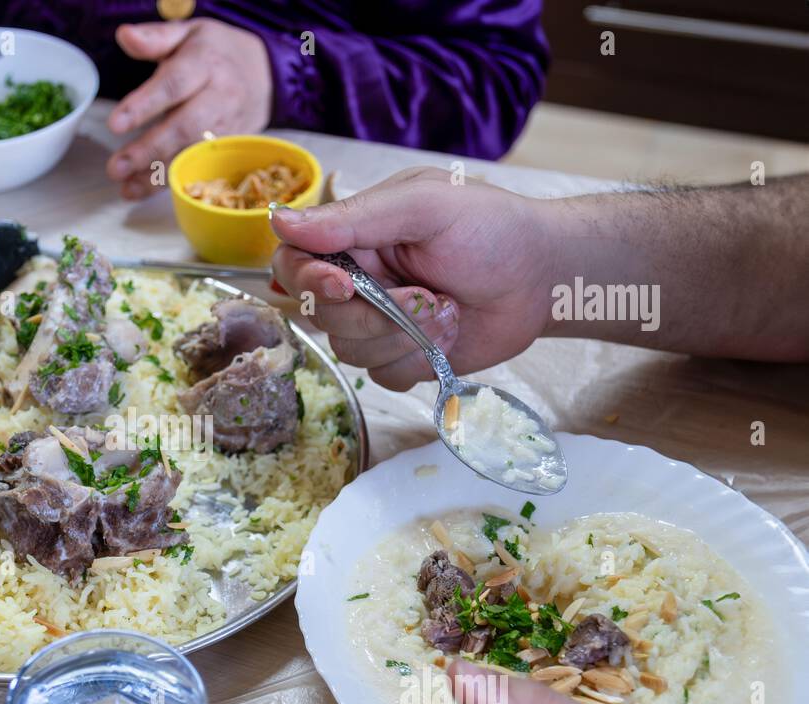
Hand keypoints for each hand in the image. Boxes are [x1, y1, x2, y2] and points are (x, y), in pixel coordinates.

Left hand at [106, 19, 271, 199]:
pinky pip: (203, 168)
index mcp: (205, 63)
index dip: (145, 105)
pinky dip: (173, 182)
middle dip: (150, 150)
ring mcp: (229, 125)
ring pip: (194, 154)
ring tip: (127, 187)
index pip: (174, 84)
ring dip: (159, 175)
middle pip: (185, 127)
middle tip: (116, 167)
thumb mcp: (188, 33)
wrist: (266, 74)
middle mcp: (221, 96)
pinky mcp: (231, 148)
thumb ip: (155, 37)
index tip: (115, 124)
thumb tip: (124, 35)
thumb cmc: (215, 53)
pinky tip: (144, 190)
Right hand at [271, 167, 560, 389]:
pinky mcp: (401, 358)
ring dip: (402, 335)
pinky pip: (381, 376)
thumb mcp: (424, 207)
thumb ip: (353, 217)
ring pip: (349, 351)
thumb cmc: (492, 229)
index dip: (306, 280)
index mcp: (354, 237)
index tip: (343, 284)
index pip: (293, 261)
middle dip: (370, 314)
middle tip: (422, 296)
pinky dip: (415, 360)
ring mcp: (378, 323)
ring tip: (446, 310)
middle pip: (318, 315)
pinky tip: (447, 336)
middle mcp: (358, 281)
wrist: (545, 278)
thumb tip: (279, 220)